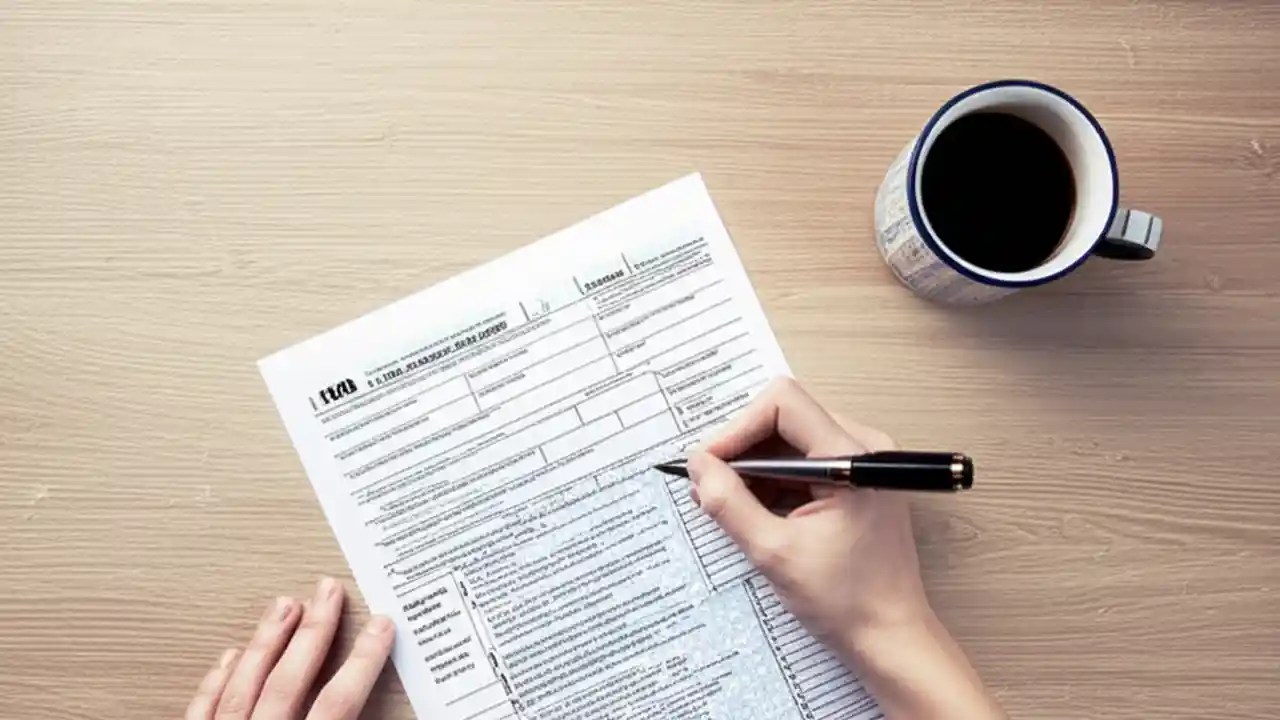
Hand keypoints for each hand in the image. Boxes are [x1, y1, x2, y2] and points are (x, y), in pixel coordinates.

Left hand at [186, 578, 394, 719]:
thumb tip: (386, 715)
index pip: (338, 703)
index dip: (363, 661)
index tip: (380, 627)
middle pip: (289, 681)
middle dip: (314, 631)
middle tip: (328, 591)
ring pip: (244, 687)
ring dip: (267, 641)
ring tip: (283, 604)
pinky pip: (202, 711)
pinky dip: (217, 681)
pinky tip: (229, 656)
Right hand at [690, 377, 1005, 719]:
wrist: (891, 638)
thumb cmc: (845, 602)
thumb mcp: (773, 552)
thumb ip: (729, 503)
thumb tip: (697, 465)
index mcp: (852, 458)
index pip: (783, 404)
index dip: (738, 427)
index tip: (709, 463)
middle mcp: (863, 449)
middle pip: (786, 417)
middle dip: (742, 448)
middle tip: (710, 486)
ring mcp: (862, 465)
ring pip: (792, 440)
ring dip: (755, 467)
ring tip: (728, 505)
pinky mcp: (857, 483)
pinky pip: (805, 462)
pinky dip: (774, 480)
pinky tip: (754, 512)